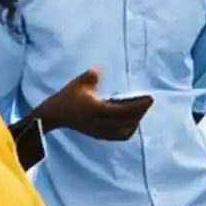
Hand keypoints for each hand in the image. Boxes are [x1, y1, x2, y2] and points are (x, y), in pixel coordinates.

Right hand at [35, 68, 152, 140]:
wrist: (55, 114)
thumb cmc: (68, 97)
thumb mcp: (79, 83)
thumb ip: (91, 76)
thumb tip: (98, 69)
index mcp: (97, 109)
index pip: (123, 110)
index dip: (138, 105)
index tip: (149, 98)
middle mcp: (100, 122)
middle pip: (127, 121)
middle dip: (140, 112)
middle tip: (148, 102)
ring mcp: (100, 131)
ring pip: (124, 131)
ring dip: (135, 121)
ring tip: (140, 110)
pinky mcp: (98, 135)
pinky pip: (118, 136)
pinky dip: (128, 129)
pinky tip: (131, 121)